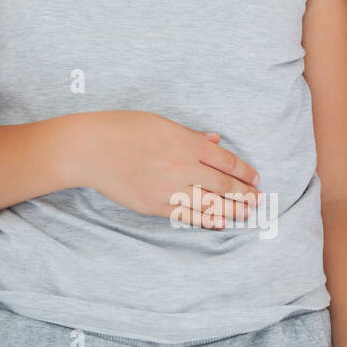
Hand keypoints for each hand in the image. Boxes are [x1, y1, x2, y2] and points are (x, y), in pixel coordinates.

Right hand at [75, 111, 261, 228]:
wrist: (89, 149)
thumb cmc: (122, 129)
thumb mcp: (160, 123)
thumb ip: (190, 135)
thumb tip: (215, 141)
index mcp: (186, 142)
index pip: (225, 161)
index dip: (244, 172)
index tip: (255, 178)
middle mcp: (182, 166)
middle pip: (223, 186)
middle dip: (244, 195)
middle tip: (257, 200)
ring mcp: (168, 189)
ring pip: (209, 204)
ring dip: (231, 210)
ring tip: (245, 214)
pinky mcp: (154, 205)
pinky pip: (186, 216)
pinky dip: (205, 220)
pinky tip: (218, 223)